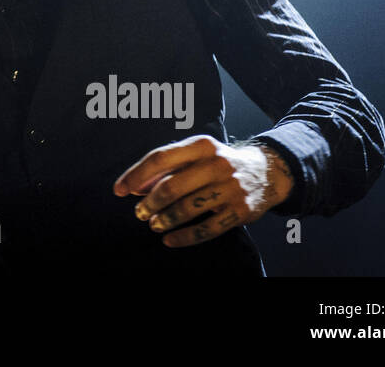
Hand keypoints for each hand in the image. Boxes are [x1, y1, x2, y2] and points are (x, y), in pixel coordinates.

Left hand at [112, 135, 294, 247]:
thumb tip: (133, 188)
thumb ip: (165, 167)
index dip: (135, 175)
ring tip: (153, 224)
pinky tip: (169, 239)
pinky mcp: (240, 211)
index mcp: (201, 145)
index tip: (118, 190)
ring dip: (164, 219)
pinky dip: (184, 237)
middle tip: (139, 213)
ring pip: (187, 209)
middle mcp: (216, 164)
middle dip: (149, 203)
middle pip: (171, 186)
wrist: (266, 171)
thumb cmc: (218, 162)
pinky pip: (207, 229)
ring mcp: (230, 188)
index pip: (159, 158)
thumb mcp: (195, 154)